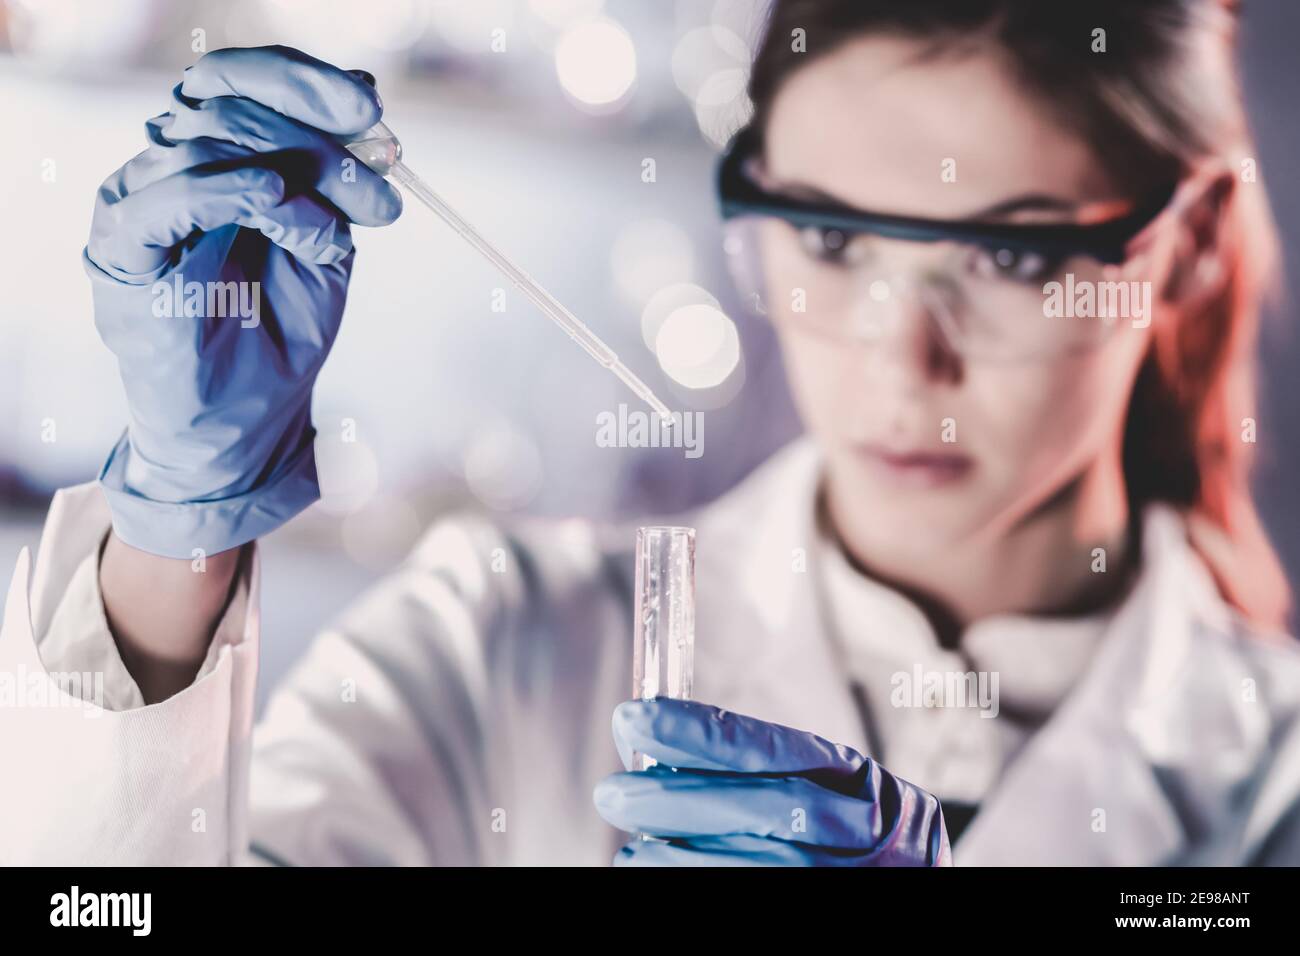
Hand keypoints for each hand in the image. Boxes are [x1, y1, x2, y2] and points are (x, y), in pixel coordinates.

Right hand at [87, 45, 401, 557]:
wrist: (242, 424)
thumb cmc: (279, 338)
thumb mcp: (327, 248)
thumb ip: (336, 182)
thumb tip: (367, 99)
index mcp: (221, 161)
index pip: (248, 81)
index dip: (309, 81)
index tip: (371, 106)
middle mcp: (175, 170)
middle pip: (228, 99)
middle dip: (312, 125)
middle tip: (375, 163)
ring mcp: (143, 203)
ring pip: (203, 137)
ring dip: (286, 164)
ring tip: (331, 226)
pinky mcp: (124, 248)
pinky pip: (169, 195)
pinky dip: (227, 187)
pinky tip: (276, 196)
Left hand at [594, 698, 951, 865]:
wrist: (909, 885)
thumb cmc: (859, 842)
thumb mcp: (839, 794)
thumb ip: (770, 773)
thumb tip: (657, 752)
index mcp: (865, 787)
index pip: (776, 750)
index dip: (701, 732)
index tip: (636, 718)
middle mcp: (864, 835)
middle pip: (766, 809)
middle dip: (679, 798)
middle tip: (613, 792)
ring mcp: (849, 880)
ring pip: (758, 866)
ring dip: (679, 856)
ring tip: (629, 848)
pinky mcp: (824, 918)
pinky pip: (750, 899)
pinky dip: (694, 884)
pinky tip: (654, 870)